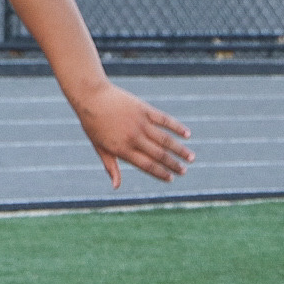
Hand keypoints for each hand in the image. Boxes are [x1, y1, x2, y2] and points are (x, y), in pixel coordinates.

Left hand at [72, 84, 193, 185]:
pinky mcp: (144, 109)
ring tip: (191, 158)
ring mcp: (140, 123)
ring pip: (165, 139)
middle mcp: (134, 137)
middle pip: (159, 154)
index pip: (147, 165)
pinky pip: (164, 120)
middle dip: (173, 164)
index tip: (171, 178)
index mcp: (122, 149)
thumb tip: (116, 186)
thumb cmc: (93, 124)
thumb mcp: (99, 148)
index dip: (160, 173)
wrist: (91, 97)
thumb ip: (111, 166)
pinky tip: (187, 134)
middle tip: (184, 171)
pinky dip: (177, 127)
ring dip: (180, 150)